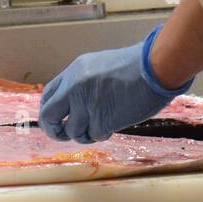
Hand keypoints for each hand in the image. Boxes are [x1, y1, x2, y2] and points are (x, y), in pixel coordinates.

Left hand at [39, 26, 192, 143]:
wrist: (155, 67)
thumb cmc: (135, 66)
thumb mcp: (99, 67)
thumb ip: (82, 83)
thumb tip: (70, 106)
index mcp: (74, 71)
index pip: (48, 96)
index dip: (49, 112)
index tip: (55, 121)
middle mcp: (75, 87)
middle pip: (49, 116)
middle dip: (54, 131)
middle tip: (64, 135)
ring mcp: (87, 103)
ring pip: (73, 132)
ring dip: (85, 134)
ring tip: (101, 125)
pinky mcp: (102, 119)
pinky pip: (95, 135)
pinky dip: (103, 133)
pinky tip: (115, 122)